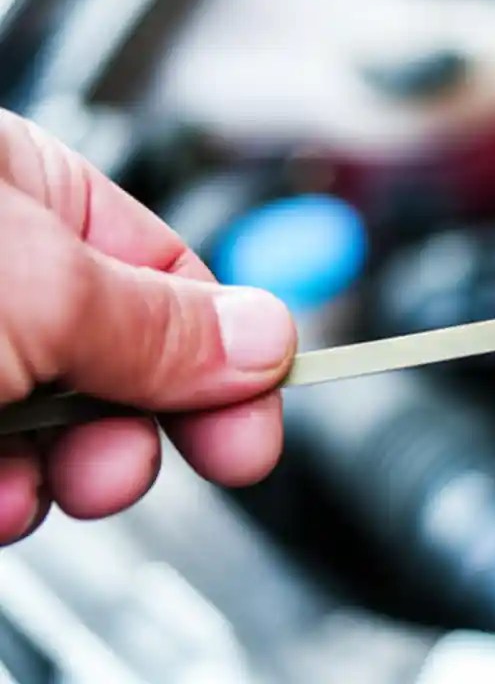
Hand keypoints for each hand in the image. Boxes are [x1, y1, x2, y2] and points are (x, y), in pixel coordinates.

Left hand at [0, 109, 295, 543]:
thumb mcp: (37, 290)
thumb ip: (161, 324)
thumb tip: (270, 338)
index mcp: (27, 193)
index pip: (169, 275)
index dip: (224, 354)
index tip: (257, 422)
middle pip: (120, 362)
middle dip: (137, 428)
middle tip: (128, 466)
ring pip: (57, 427)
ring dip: (61, 476)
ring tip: (26, 486)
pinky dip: (2, 498)